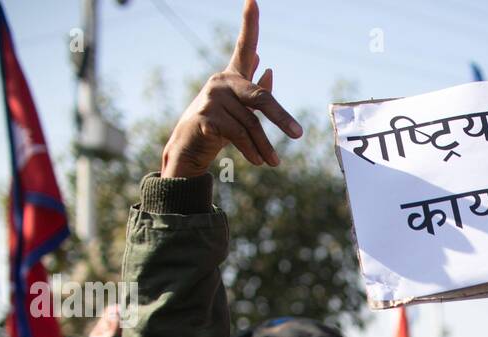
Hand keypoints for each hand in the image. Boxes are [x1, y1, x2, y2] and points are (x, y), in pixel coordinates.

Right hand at [160, 0, 301, 177]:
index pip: (243, 46)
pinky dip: (251, 150)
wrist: (189, 147)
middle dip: (280, 117)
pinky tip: (259, 162)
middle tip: (299, 135)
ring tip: (274, 162)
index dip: (249, 23)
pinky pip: (238, 135)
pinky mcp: (205, 117)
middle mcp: (222, 81)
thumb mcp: (240, 109)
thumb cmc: (219, 125)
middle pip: (259, 97)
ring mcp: (212, 98)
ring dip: (264, 146)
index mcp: (233, 76)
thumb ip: (256, 92)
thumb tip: (268, 69)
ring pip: (250, 124)